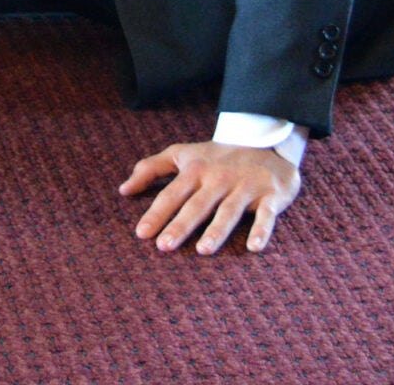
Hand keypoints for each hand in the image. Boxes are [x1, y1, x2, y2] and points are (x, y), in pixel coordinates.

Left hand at [120, 141, 299, 254]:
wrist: (265, 143)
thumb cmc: (215, 156)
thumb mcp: (181, 155)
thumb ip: (150, 169)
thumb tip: (123, 190)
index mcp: (195, 171)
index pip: (171, 195)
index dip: (156, 214)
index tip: (141, 234)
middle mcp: (218, 179)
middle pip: (197, 205)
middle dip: (180, 225)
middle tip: (164, 247)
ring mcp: (244, 187)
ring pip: (228, 211)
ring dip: (216, 230)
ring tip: (202, 250)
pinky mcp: (270, 196)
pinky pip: (266, 215)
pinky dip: (261, 230)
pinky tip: (253, 248)